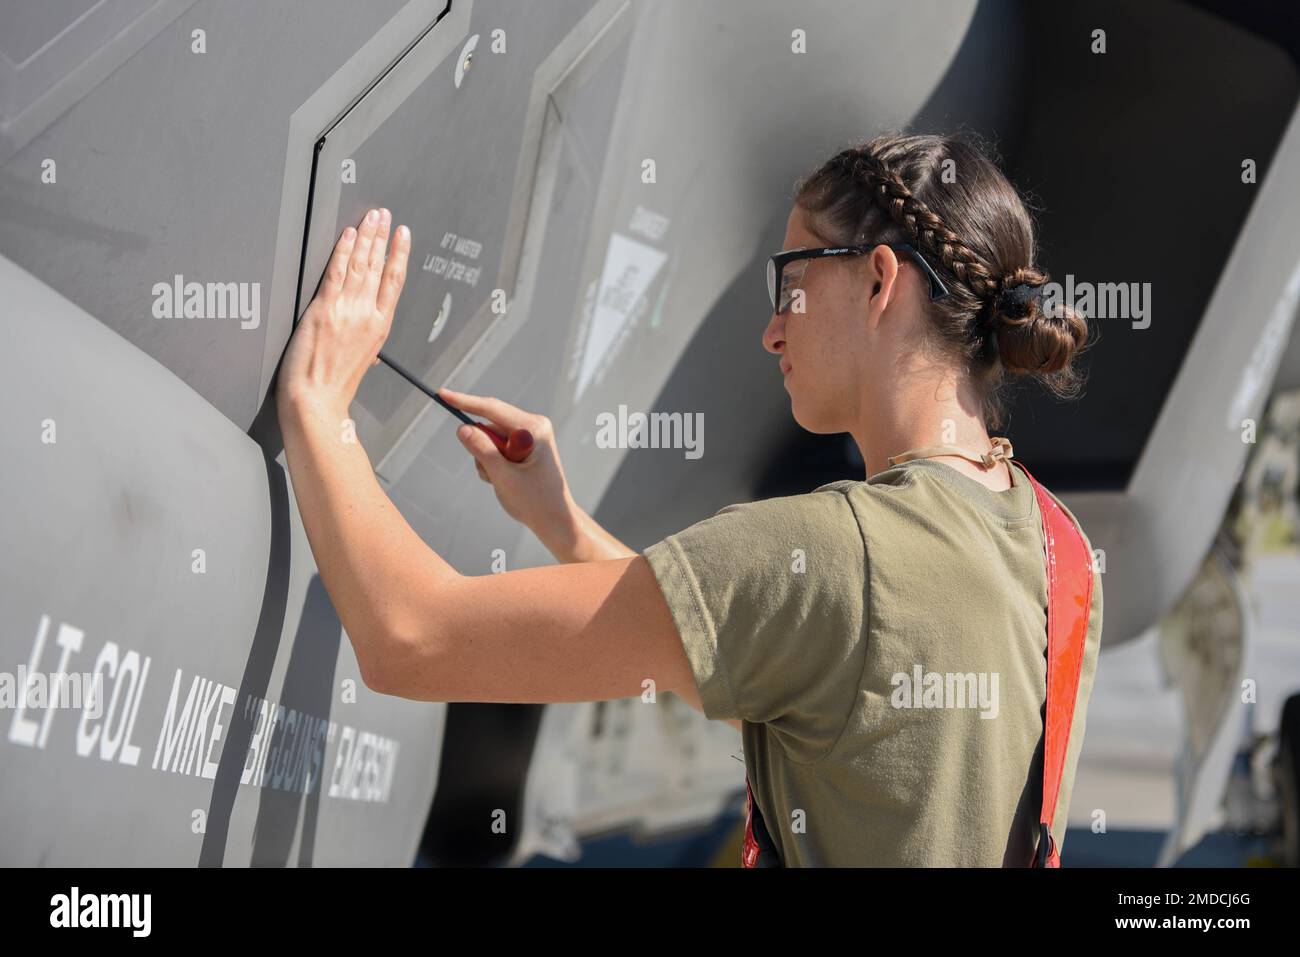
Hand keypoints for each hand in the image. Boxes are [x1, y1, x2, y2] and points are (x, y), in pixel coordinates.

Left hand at [277, 207, 410, 416]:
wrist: (317, 402)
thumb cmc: (334, 389)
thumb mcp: (360, 365)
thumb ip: (364, 347)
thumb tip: (364, 344)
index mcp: (378, 328)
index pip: (393, 282)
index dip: (399, 255)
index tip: (402, 236)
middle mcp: (367, 315)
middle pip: (378, 267)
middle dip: (382, 236)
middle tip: (384, 214)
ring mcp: (347, 310)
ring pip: (360, 264)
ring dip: (366, 235)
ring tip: (371, 216)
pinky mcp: (324, 309)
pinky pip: (336, 272)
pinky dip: (343, 250)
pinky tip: (348, 235)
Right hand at [442, 388, 577, 538]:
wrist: (555, 519)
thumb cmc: (536, 500)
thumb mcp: (503, 476)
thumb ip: (482, 450)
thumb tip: (462, 429)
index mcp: (533, 428)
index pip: (492, 409)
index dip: (464, 402)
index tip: (443, 394)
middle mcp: (533, 426)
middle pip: (490, 425)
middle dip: (482, 449)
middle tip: (491, 474)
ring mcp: (530, 436)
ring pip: (490, 439)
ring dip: (487, 460)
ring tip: (504, 481)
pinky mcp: (526, 446)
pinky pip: (498, 447)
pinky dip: (494, 463)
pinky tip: (507, 479)